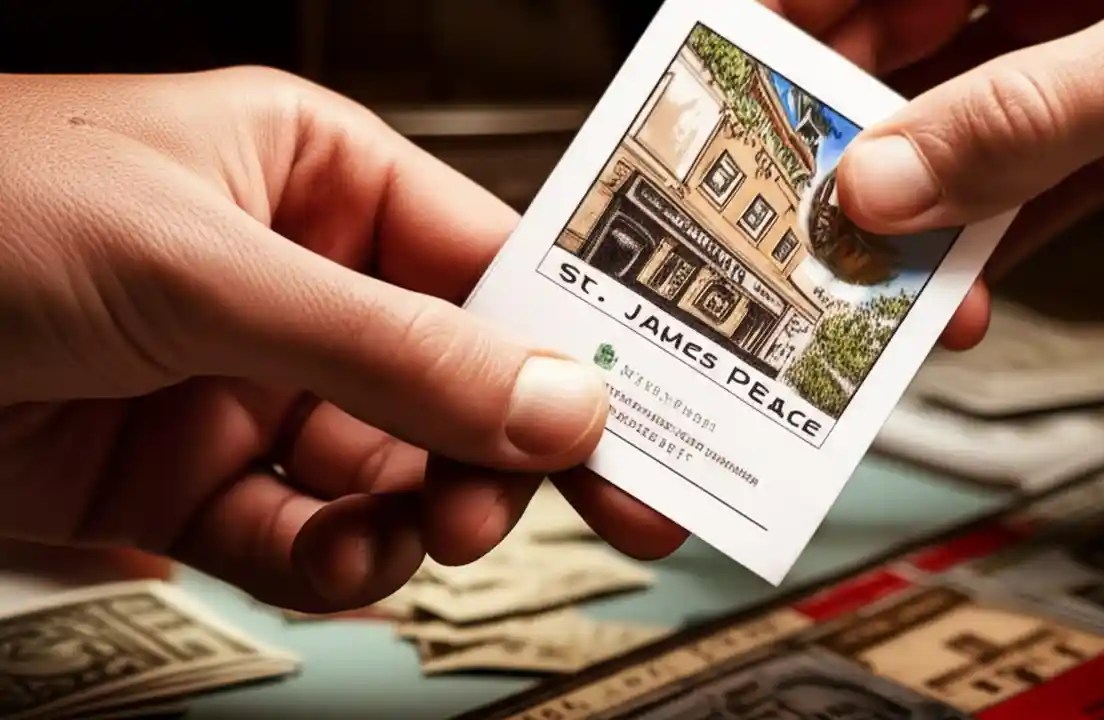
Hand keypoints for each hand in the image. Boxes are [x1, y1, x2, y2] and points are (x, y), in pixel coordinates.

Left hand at [0, 68, 686, 612]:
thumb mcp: (207, 269)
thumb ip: (393, 351)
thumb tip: (557, 403)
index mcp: (316, 177)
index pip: (489, 263)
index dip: (574, 338)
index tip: (650, 409)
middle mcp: (298, 281)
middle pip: (459, 379)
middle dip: (507, 448)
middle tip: (578, 503)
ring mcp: (253, 386)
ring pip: (395, 471)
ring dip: (423, 517)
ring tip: (426, 539)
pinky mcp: (196, 479)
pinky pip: (311, 533)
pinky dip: (339, 563)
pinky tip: (339, 565)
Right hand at [765, 0, 1103, 342]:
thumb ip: (1030, 112)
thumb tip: (884, 184)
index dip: (797, 26)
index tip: (737, 98)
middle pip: (903, 66)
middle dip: (852, 148)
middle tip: (805, 218)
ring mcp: (1085, 73)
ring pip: (961, 150)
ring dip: (920, 225)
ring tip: (884, 281)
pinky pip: (1027, 199)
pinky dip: (989, 253)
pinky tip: (958, 294)